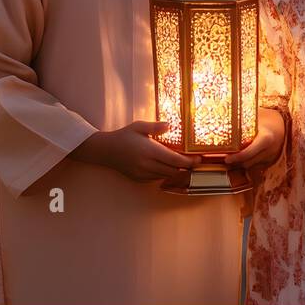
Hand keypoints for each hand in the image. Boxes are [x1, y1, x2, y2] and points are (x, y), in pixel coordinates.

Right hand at [71, 120, 194, 181]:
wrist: (105, 151)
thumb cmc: (124, 136)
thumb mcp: (139, 126)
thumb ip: (155, 127)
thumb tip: (170, 126)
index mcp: (149, 151)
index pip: (175, 160)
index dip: (189, 162)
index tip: (198, 159)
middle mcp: (147, 165)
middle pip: (174, 171)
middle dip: (186, 168)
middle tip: (196, 162)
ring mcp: (143, 174)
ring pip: (167, 176)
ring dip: (176, 172)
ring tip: (185, 165)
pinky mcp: (139, 179)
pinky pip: (157, 178)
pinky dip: (165, 174)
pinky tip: (169, 168)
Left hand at [224, 108, 285, 182]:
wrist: (281, 126)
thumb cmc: (266, 119)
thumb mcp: (256, 115)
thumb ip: (243, 115)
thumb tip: (225, 109)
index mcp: (266, 138)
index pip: (249, 153)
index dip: (236, 157)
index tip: (227, 158)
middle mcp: (269, 150)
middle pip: (247, 162)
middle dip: (235, 161)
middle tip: (223, 157)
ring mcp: (269, 157)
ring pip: (250, 165)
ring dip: (239, 163)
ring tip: (229, 156)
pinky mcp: (268, 162)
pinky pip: (254, 165)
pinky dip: (246, 162)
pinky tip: (239, 156)